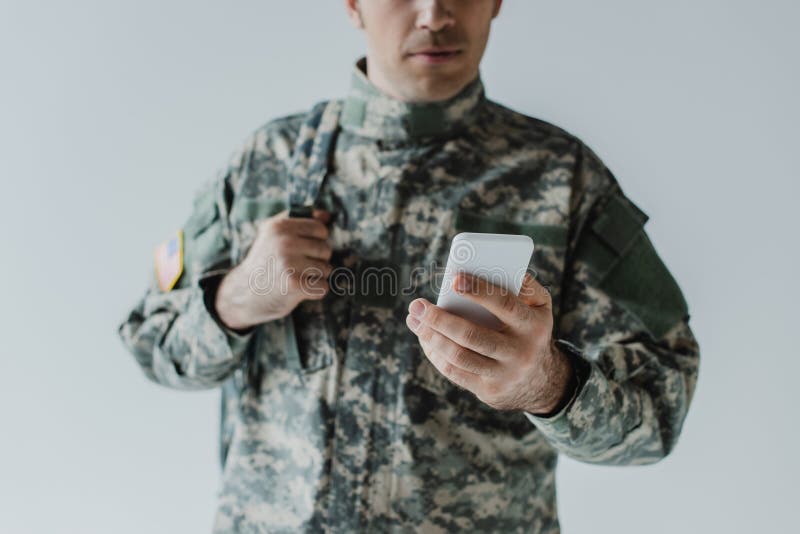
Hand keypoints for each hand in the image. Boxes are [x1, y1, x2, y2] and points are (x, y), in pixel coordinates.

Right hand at [215, 209, 332, 329]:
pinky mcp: (294, 284)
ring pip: (326, 269)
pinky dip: (315, 291)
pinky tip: (299, 289)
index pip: (320, 229)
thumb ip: (300, 220)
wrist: (246, 293)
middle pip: (325, 250)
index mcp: (280, 226)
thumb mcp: (274, 233)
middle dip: (317, 260)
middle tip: (298, 266)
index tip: (304, 249)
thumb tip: (328, 216)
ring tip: (297, 277)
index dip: (317, 241)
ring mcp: (289, 263)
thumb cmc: (265, 260)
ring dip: (316, 276)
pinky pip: (323, 287)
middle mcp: (284, 242)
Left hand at [405, 272, 571, 413]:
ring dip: (431, 337)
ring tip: (414, 320)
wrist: (542, 380)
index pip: (504, 305)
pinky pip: (455, 372)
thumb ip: (523, 284)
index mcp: (533, 325)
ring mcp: (504, 374)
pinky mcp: (488, 390)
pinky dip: (436, 354)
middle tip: (417, 305)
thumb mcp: (539, 305)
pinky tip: (424, 338)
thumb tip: (490, 267)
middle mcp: (520, 353)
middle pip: (473, 336)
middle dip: (440, 320)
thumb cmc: (530, 328)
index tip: (453, 279)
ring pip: (459, 356)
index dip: (479, 291)